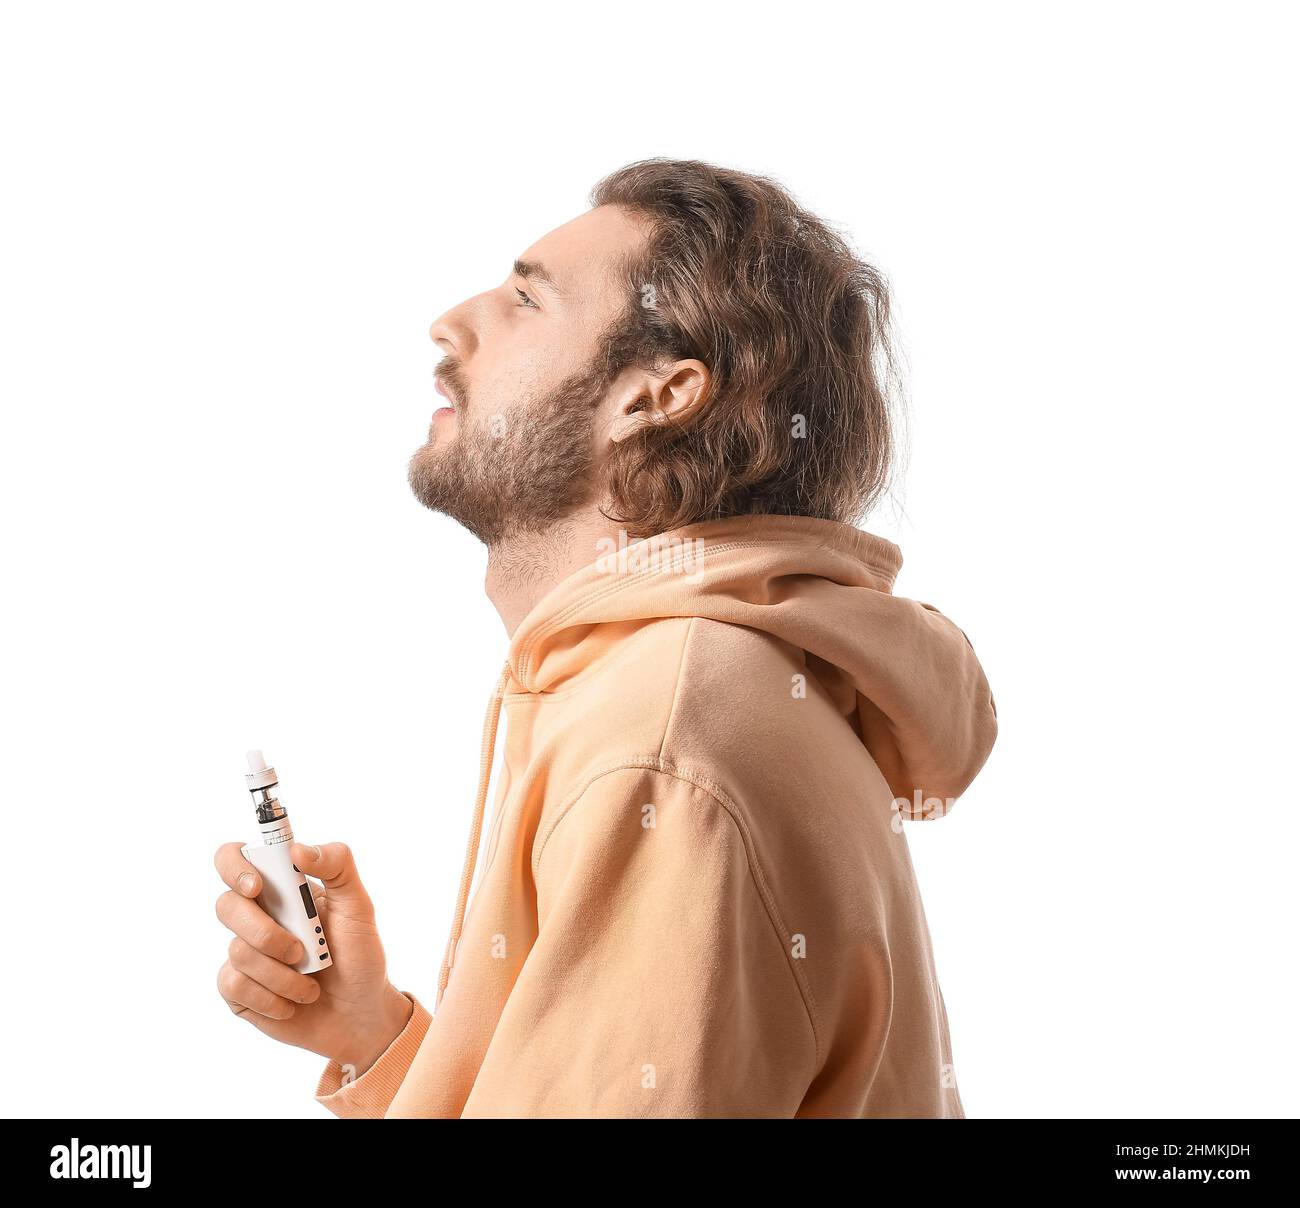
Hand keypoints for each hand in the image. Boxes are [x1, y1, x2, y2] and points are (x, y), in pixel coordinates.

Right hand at [214, 840, 412, 1074]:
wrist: (358, 1014)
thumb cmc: (359, 955)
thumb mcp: (358, 906)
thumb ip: (338, 866)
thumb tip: (298, 849)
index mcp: (281, 888)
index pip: (235, 858)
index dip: (234, 866)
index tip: (256, 887)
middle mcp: (257, 916)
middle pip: (226, 906)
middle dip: (265, 933)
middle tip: (299, 952)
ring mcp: (244, 952)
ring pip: (238, 951)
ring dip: (283, 975)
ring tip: (310, 985)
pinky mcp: (237, 989)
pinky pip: (233, 985)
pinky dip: (271, 998)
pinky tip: (291, 1004)